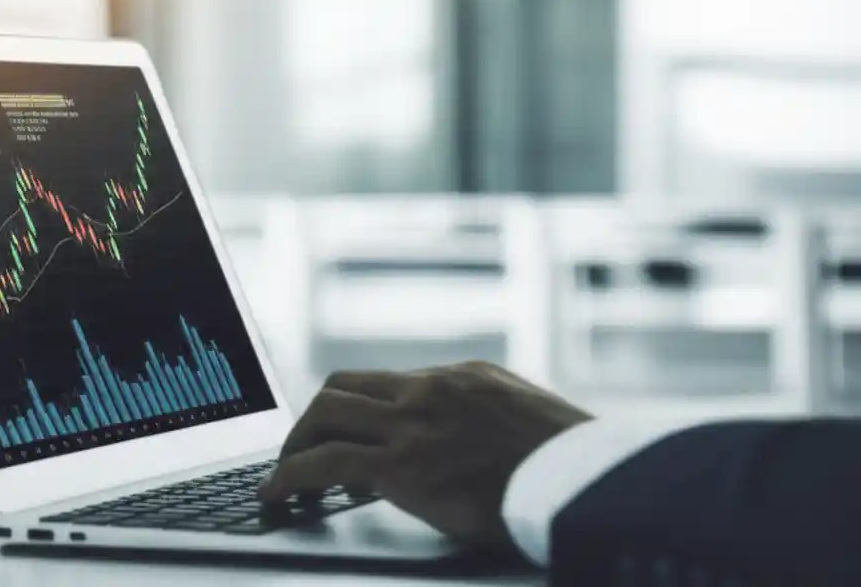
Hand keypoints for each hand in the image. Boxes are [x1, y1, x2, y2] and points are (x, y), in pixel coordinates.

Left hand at [258, 361, 591, 545]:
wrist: (595, 482)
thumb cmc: (580, 469)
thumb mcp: (536, 425)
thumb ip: (495, 424)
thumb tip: (479, 449)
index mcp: (464, 378)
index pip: (390, 382)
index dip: (359, 410)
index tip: (346, 434)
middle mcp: (431, 390)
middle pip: (344, 386)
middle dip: (314, 419)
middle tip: (302, 451)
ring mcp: (413, 424)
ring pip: (324, 412)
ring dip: (295, 443)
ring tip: (284, 476)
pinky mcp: (403, 466)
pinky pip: (324, 462)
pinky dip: (289, 476)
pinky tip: (277, 495)